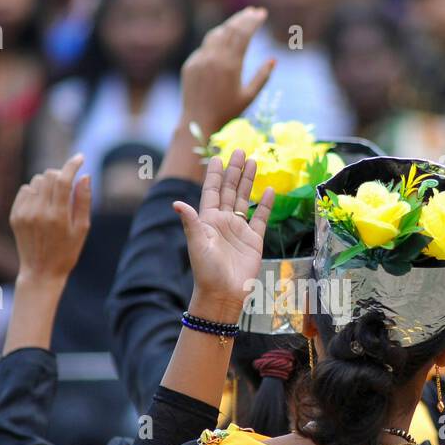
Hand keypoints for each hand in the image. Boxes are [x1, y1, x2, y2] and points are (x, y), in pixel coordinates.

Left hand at [9, 153, 90, 283]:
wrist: (41, 272)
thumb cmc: (67, 252)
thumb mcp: (82, 229)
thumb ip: (83, 201)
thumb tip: (85, 176)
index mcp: (58, 216)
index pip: (63, 179)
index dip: (72, 165)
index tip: (80, 158)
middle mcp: (39, 212)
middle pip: (49, 175)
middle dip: (61, 175)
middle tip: (67, 186)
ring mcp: (24, 213)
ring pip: (36, 181)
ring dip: (47, 184)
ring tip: (54, 200)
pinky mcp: (15, 215)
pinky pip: (25, 190)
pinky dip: (35, 192)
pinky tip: (41, 206)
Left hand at [174, 149, 273, 318]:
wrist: (223, 294)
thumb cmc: (206, 271)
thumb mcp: (197, 244)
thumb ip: (191, 222)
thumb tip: (176, 202)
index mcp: (208, 220)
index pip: (212, 191)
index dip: (215, 174)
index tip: (218, 157)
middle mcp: (223, 221)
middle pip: (230, 190)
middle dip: (235, 170)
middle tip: (241, 150)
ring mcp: (239, 230)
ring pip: (245, 199)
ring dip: (249, 181)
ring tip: (255, 162)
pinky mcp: (253, 240)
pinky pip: (260, 218)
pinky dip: (265, 204)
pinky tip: (269, 190)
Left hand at [181, 6, 274, 136]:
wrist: (198, 122)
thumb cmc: (228, 113)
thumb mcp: (249, 96)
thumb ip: (262, 77)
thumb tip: (273, 60)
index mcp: (231, 64)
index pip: (243, 33)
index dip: (253, 21)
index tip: (262, 13)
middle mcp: (214, 58)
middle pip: (230, 29)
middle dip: (243, 18)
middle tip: (253, 11)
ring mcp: (200, 59)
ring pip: (216, 34)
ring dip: (229, 25)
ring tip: (239, 21)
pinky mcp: (190, 64)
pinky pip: (205, 47)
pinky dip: (216, 39)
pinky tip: (223, 38)